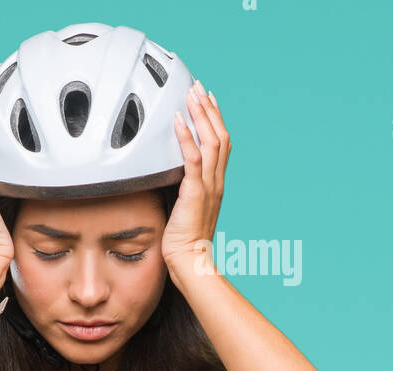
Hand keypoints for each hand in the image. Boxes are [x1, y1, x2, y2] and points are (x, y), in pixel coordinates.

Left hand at [162, 80, 229, 276]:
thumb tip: (170, 178)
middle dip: (209, 110)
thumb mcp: (185, 209)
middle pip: (221, 136)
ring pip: (212, 142)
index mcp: (217, 184)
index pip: (222, 144)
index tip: (208, 101)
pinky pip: (194, 160)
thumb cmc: (184, 241)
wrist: (190, 260)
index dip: (216, 120)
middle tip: (199, 88)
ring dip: (201, 116)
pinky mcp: (196, 192)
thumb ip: (183, 191)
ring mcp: (209, 186)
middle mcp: (217, 181)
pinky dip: (187, 138)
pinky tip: (179, 122)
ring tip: (191, 96)